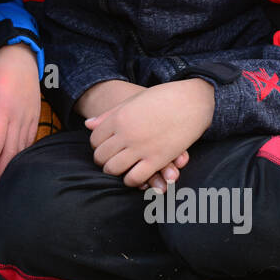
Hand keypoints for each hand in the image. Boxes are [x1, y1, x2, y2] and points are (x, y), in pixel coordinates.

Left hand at [0, 43, 40, 191]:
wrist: (22, 56)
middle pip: (11, 150)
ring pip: (22, 148)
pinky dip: (22, 155)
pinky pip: (30, 141)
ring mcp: (30, 117)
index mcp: (3, 109)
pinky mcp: (36, 117)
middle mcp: (19, 116)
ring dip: (12, 167)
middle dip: (2, 171)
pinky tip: (16, 165)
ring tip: (2, 182)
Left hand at [83, 79, 213, 188]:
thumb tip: (87, 124)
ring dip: (114, 172)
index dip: (97, 146)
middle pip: (101, 156)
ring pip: (114, 169)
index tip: (104, 147)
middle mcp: (126, 133)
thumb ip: (109, 115)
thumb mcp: (132, 102)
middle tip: (109, 162)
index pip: (95, 139)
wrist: (191, 101)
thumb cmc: (162, 98)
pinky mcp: (157, 159)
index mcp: (118, 118)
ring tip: (119, 170)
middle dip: (102, 161)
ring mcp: (141, 147)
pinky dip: (131, 181)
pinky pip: (135, 178)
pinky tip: (134, 177)